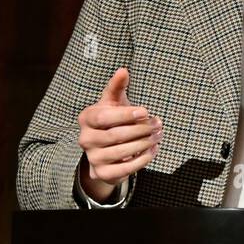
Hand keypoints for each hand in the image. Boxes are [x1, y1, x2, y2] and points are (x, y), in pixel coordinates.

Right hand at [77, 68, 161, 201]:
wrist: (105, 149)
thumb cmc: (112, 119)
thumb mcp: (113, 102)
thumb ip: (117, 86)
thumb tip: (123, 70)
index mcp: (86, 118)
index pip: (104, 117)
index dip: (125, 114)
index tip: (146, 111)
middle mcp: (85, 139)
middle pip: (114, 135)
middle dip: (140, 130)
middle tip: (158, 124)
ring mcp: (92, 158)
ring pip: (121, 152)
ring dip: (144, 144)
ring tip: (158, 136)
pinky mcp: (102, 173)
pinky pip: (125, 169)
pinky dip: (142, 160)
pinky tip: (154, 150)